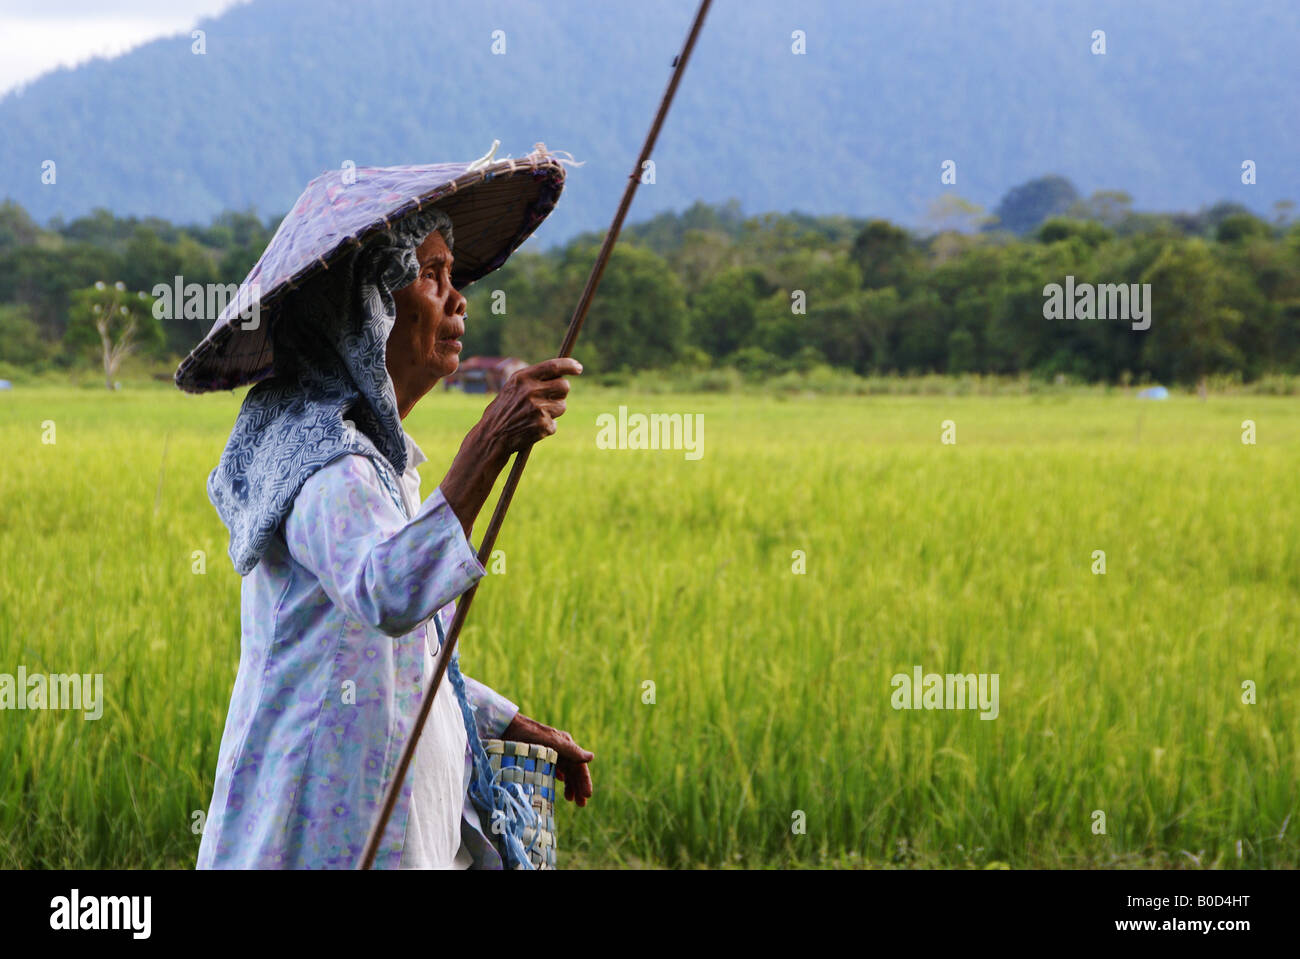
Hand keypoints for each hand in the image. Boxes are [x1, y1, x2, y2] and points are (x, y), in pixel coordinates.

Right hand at [440, 357, 581, 534]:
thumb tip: (562, 373)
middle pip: (564, 386)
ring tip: (535, 416)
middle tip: (552, 397)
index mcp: (522, 378)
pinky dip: (547, 427)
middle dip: (562, 392)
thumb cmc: (503, 410)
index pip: (553, 366)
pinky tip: (532, 428)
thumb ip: (533, 380)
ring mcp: (537, 408)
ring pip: (562, 406)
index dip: (569, 365)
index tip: (578, 368)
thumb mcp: (513, 388)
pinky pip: (555, 424)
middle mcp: (530, 391)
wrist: (491, 437)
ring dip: (554, 411)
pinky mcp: (542, 425)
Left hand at [501, 712, 593, 806]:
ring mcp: (548, 752)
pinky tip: (557, 785)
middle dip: (578, 786)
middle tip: (581, 804)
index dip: (584, 780)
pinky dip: (557, 778)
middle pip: (573, 770)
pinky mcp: (537, 755)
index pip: (579, 765)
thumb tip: (592, 757)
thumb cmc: (528, 734)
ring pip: (563, 770)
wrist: (504, 727)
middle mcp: (559, 748)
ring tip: (570, 799)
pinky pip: (552, 768)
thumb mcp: (550, 742)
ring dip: (569, 784)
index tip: (587, 796)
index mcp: (564, 744)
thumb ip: (570, 750)